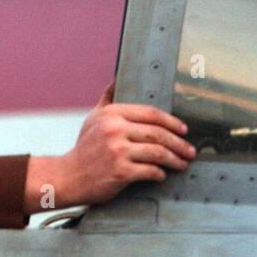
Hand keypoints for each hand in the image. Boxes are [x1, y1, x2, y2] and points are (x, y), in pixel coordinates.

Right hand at [25, 82, 195, 210]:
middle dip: (179, 143)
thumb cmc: (84, 149)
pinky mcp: (120, 172)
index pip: (151, 113)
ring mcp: (118, 151)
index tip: (183, 130)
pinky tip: (162, 175)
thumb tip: (116, 80)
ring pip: (158, 152)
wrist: (67, 177)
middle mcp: (115, 130)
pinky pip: (150, 171)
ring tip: (182, 164)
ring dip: (175, 159)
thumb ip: (107, 99)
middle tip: (189, 150)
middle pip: (158, 133)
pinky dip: (160, 174)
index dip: (172, 122)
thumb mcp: (93, 119)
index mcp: (112, 114)